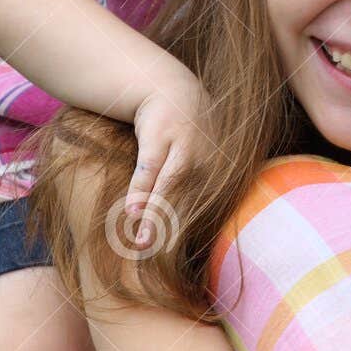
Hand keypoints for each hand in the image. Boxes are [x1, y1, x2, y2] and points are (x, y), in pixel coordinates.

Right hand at [128, 66, 211, 248]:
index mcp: (218, 169)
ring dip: (155, 216)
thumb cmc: (185, 130)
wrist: (170, 86)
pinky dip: (140, 191)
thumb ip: (204, 185)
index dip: (199, 235)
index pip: (210, 208)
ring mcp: (183, 146)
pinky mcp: (159, 137)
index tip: (188, 263)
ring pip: (169, 188)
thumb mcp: (203, 154)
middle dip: (176, 233)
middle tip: (163, 264)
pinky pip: (149, 169)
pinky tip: (132, 212)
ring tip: (144, 244)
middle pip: (191, 203)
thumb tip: (202, 224)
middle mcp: (206, 159)